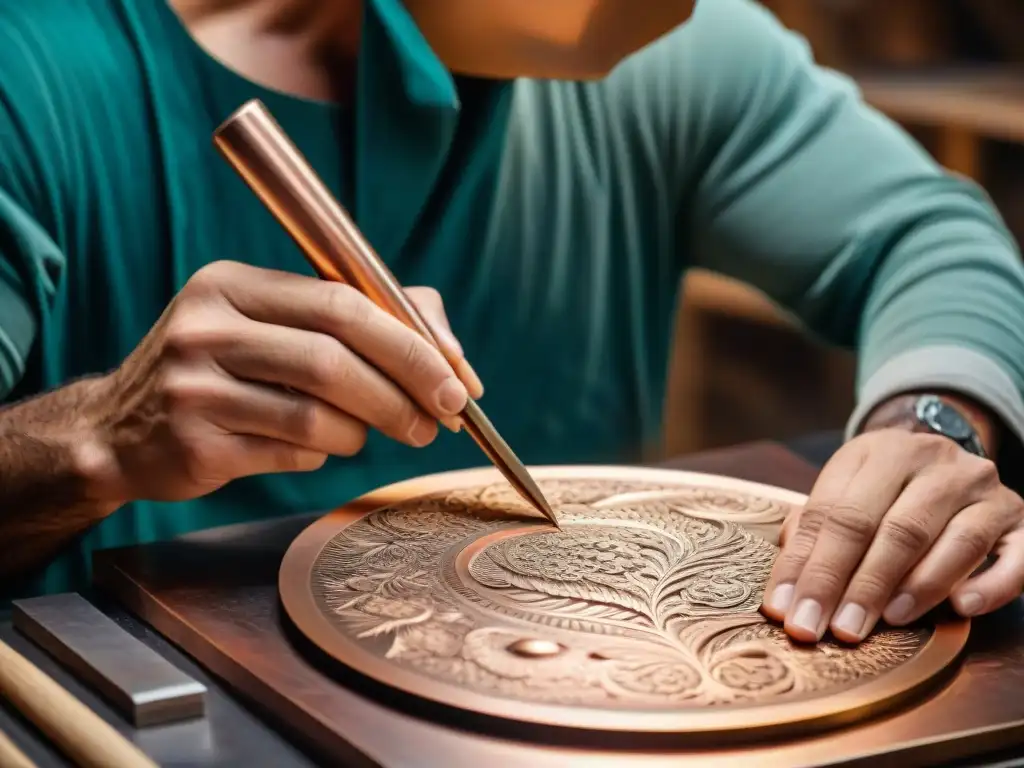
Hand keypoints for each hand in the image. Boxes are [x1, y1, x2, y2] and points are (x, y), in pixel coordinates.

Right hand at [88, 261, 481, 503]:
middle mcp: (207, 327)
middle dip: (404, 392)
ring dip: (364, 430)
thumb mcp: (272, 323)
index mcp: (233, 285)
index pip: (343, 303)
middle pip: (335, 357)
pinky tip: (314, 444)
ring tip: (367, 433)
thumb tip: (447, 344)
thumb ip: (358, 315)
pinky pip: (294, 450)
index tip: (457, 378)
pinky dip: (322, 451)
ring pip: (319, 413)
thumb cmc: (222, 371)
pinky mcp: (196, 442)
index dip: (411, 344)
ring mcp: (194, 387)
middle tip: (441, 419)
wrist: (119, 430)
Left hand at [760, 428, 1023, 642]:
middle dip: (859, 585)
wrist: (946, 462)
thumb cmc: (880, 493)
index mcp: (880, 451)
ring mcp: (982, 489)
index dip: (812, 568)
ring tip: (886, 620)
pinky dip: (988, 584)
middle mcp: (936, 461)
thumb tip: (785, 592)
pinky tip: (961, 607)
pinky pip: (1014, 556)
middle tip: (836, 629)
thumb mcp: (842, 493)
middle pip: (893, 529)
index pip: (839, 514)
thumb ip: (812, 533)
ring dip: (918, 586)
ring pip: (954, 540)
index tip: (790, 613)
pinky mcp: (1020, 520)